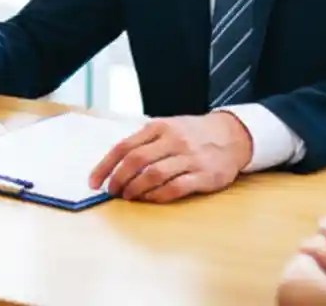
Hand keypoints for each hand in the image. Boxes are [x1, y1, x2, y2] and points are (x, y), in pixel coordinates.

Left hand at [87, 112, 252, 202]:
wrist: (232, 135)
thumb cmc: (192, 134)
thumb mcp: (167, 127)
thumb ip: (143, 142)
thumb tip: (113, 166)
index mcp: (158, 127)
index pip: (124, 147)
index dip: (105, 166)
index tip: (94, 182)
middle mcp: (173, 140)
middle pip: (135, 161)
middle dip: (118, 179)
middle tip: (111, 192)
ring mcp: (189, 157)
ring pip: (153, 175)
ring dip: (135, 189)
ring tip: (128, 196)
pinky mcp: (204, 175)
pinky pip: (175, 188)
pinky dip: (157, 196)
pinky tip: (149, 199)